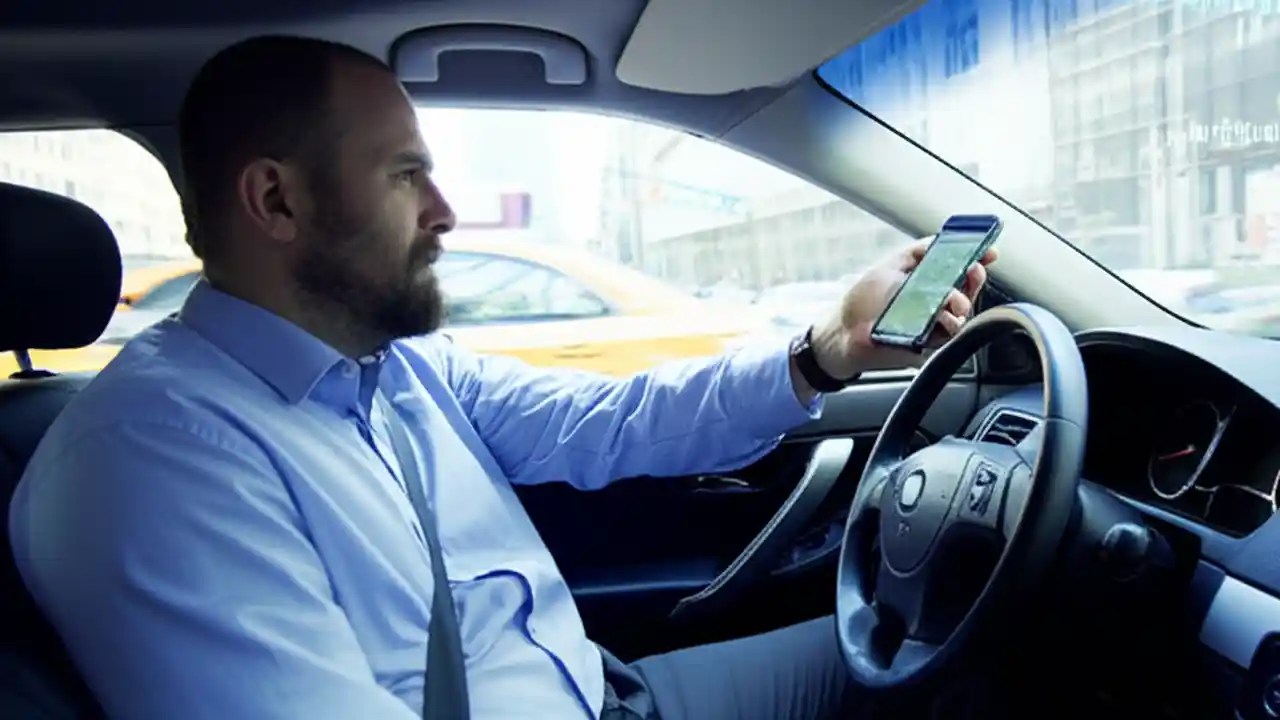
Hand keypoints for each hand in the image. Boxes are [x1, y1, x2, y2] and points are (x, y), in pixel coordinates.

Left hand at [809, 239, 997, 378]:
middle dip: (976, 277)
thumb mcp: (891, 265)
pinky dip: (949, 321)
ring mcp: (933, 323)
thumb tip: (940, 240)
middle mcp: (934, 302)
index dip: (977, 260)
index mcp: (927, 282)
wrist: (844, 329)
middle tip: (975, 268)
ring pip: (964, 312)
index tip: (988, 252)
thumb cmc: (863, 299)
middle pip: (968, 290)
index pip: (960, 269)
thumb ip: (916, 251)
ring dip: (963, 300)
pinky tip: (942, 314)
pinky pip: (949, 333)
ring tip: (952, 296)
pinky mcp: (929, 343)